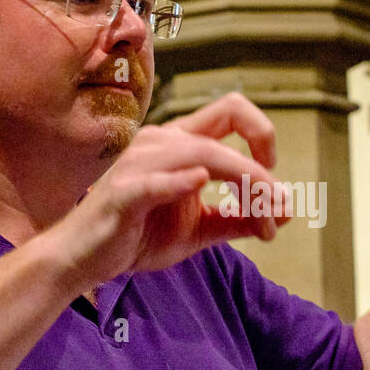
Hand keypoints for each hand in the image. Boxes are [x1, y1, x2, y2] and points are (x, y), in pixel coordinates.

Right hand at [52, 92, 291, 286]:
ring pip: (203, 153)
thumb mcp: (199, 229)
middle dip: (260, 164)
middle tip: (278, 207)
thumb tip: (285, 213)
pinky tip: (201, 183)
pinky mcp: (123, 193)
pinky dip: (180, 181)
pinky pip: (155, 180)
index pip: (231, 110)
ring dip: (243, 183)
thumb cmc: (138, 236)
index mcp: (180, 142)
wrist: (85, 259)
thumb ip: (239, 219)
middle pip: (224, 122)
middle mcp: (161, 142)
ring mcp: (140, 163)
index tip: (273, 175)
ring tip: (263, 218)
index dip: (262, 133)